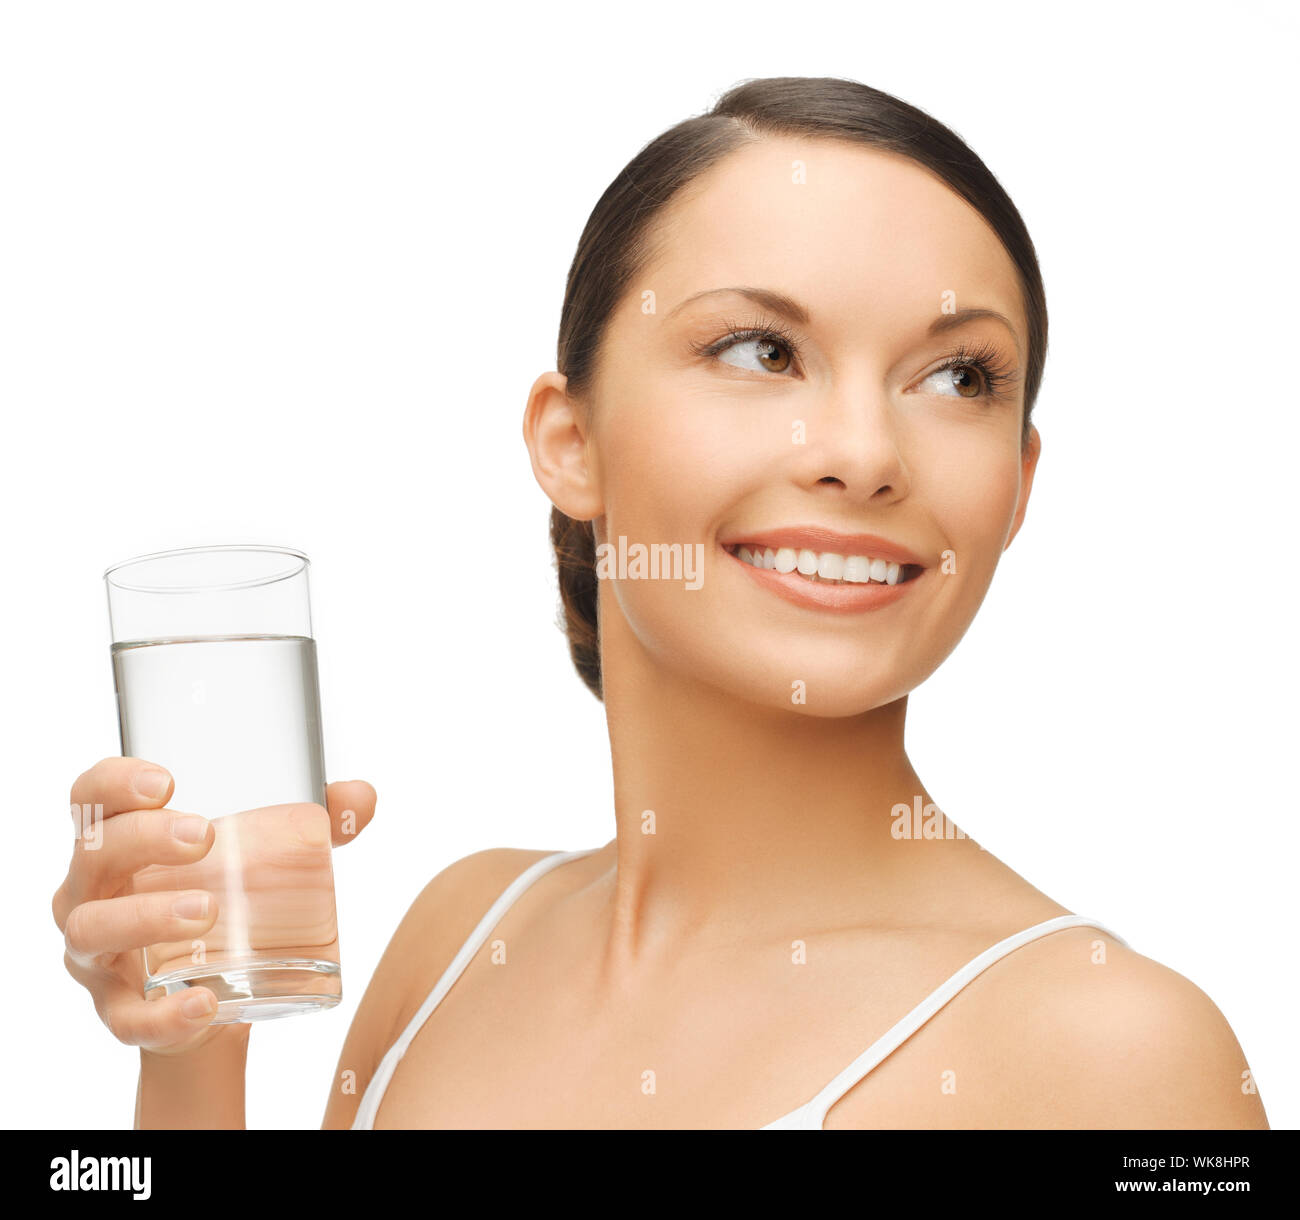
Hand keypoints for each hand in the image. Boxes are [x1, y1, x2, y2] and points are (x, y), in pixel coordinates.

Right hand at [53, 758, 375, 1055]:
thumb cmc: (230, 902)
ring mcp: (98, 957)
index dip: (113, 783)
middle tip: (205, 836)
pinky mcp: (119, 1012)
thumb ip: (316, 824)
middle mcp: (93, 894)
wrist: (220, 997)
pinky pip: (127, 1018)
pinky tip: (206, 1002)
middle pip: (93, 855)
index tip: (165, 782)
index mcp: (121, 845)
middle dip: (143, 839)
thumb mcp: (269, 858)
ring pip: (93, 930)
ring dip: (146, 916)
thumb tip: (361, 799)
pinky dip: (164, 1013)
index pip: (90, 800)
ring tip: (206, 911)